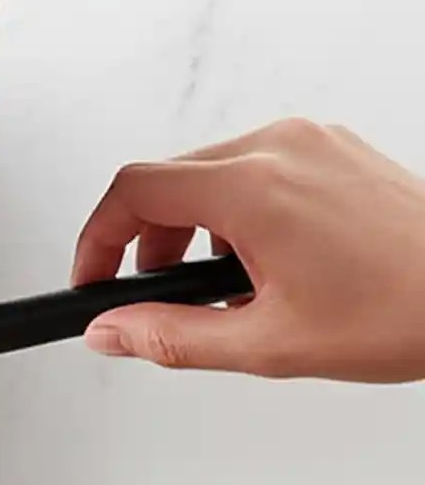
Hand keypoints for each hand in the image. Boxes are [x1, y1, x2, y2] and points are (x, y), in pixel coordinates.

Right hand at [72, 117, 424, 382]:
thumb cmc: (405, 309)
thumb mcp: (268, 343)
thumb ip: (171, 337)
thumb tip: (111, 332)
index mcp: (253, 189)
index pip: (133, 190)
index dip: (96, 239)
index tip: (92, 276)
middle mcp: (278, 147)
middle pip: (165, 179)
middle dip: (144, 241)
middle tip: (158, 294)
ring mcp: (307, 141)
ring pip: (207, 172)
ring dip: (190, 226)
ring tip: (222, 284)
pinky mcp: (329, 146)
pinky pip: (252, 166)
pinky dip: (233, 210)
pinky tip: (261, 259)